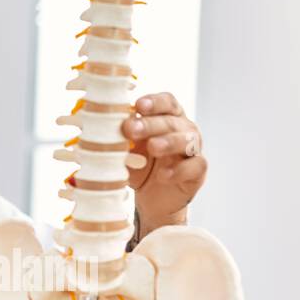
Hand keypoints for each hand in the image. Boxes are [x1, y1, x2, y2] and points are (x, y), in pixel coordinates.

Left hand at [121, 92, 207, 232]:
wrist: (153, 198)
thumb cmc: (141, 166)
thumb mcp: (128, 150)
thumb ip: (121, 139)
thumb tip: (101, 129)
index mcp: (169, 117)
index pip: (166, 102)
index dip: (154, 102)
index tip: (137, 105)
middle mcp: (185, 129)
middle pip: (172, 121)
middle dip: (151, 124)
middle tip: (131, 129)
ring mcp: (194, 149)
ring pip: (187, 140)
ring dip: (169, 142)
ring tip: (153, 147)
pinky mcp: (198, 170)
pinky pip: (194, 166)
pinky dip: (179, 170)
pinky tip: (163, 175)